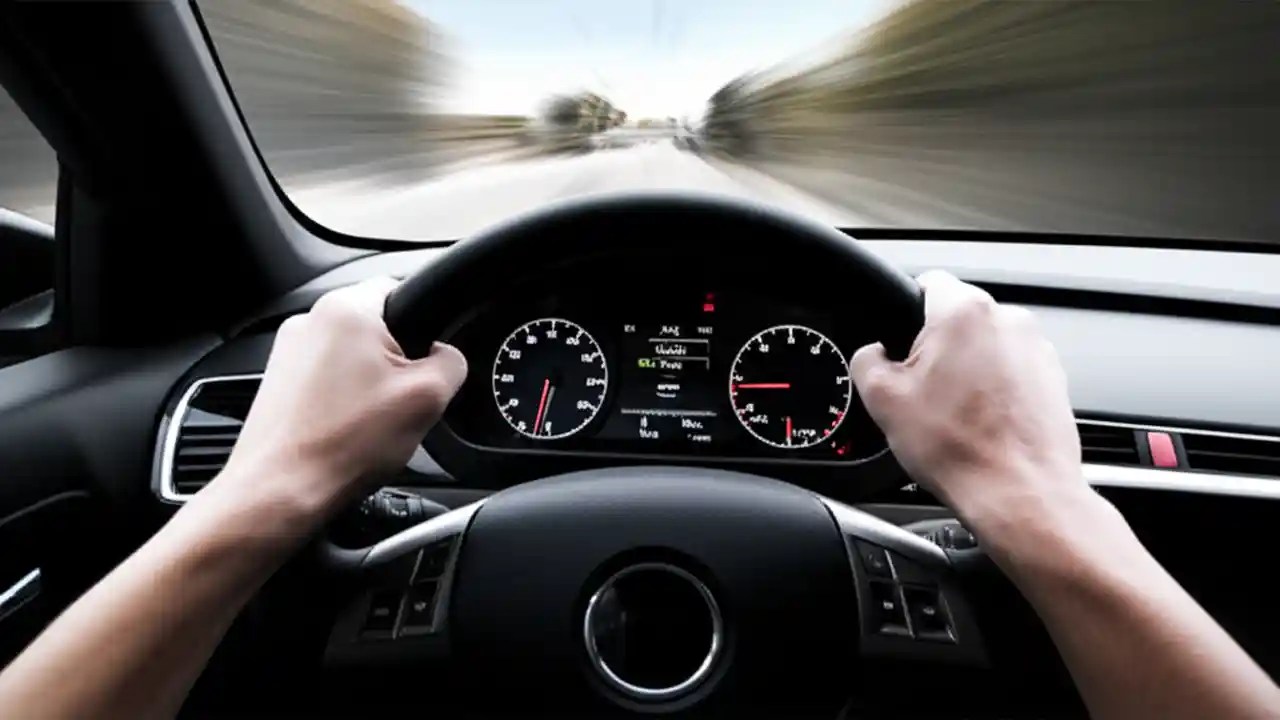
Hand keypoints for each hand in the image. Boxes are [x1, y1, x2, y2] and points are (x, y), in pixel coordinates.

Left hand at [212, 277, 467, 518]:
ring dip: (371, 384)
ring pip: (354, 357)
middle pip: (379, 328)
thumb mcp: (428, 399)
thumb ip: (452, 363)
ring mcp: (289, 352)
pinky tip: (348, 431)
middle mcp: (310, 320)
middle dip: (398, 363)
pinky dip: (344, 401)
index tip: (427, 364)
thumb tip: (447, 357)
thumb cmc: (342, 445)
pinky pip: (328, 380)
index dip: (428, 327)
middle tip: (402, 401)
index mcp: (347, 309)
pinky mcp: (279, 381)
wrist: (281, 491)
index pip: (405, 288)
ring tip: (371, 423)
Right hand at [850, 271, 1086, 535]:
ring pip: (984, 347)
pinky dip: (994, 391)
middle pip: (956, 319)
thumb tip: (871, 355)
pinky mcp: (1053, 379)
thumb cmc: (960, 450)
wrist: (1020, 496)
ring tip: (952, 417)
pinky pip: (1011, 372)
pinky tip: (980, 426)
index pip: (925, 282)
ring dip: (966, 371)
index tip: (898, 344)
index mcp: (964, 312)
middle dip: (935, 349)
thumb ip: (866, 360)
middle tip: (919, 393)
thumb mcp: (883, 401)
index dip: (902, 313)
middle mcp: (1009, 321)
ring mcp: (1038, 350)